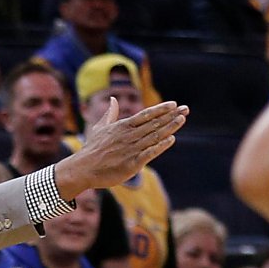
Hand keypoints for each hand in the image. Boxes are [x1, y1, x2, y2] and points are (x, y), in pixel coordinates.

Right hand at [53, 100, 188, 200]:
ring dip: (169, 128)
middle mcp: (129, 136)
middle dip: (171, 116)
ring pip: (154, 136)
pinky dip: (160, 146)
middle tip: (186, 109)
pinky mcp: (131, 164)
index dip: (161, 109)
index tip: (174, 104)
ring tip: (182, 119)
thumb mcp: (100, 128)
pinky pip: (149, 153)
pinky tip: (171, 140)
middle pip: (154, 124)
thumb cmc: (92, 149)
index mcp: (123, 126)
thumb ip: (110, 114)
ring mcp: (131, 149)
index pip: (146, 115)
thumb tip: (112, 99)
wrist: (83, 169)